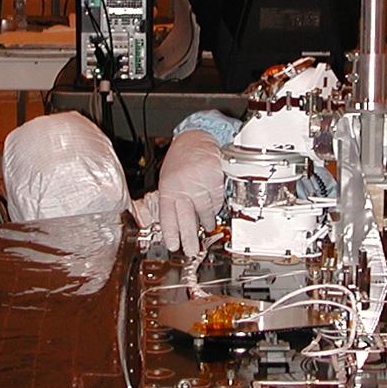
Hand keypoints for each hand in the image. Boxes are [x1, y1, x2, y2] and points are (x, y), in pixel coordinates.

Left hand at [148, 130, 224, 252]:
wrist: (197, 136)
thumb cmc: (181, 159)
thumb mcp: (169, 179)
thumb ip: (173, 199)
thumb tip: (177, 223)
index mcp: (168, 188)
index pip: (168, 216)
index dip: (171, 233)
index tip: (174, 246)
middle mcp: (183, 187)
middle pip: (187, 219)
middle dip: (190, 238)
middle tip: (192, 250)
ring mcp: (200, 184)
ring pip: (206, 210)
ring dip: (207, 221)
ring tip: (207, 227)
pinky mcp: (215, 179)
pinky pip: (218, 200)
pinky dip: (217, 205)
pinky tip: (214, 208)